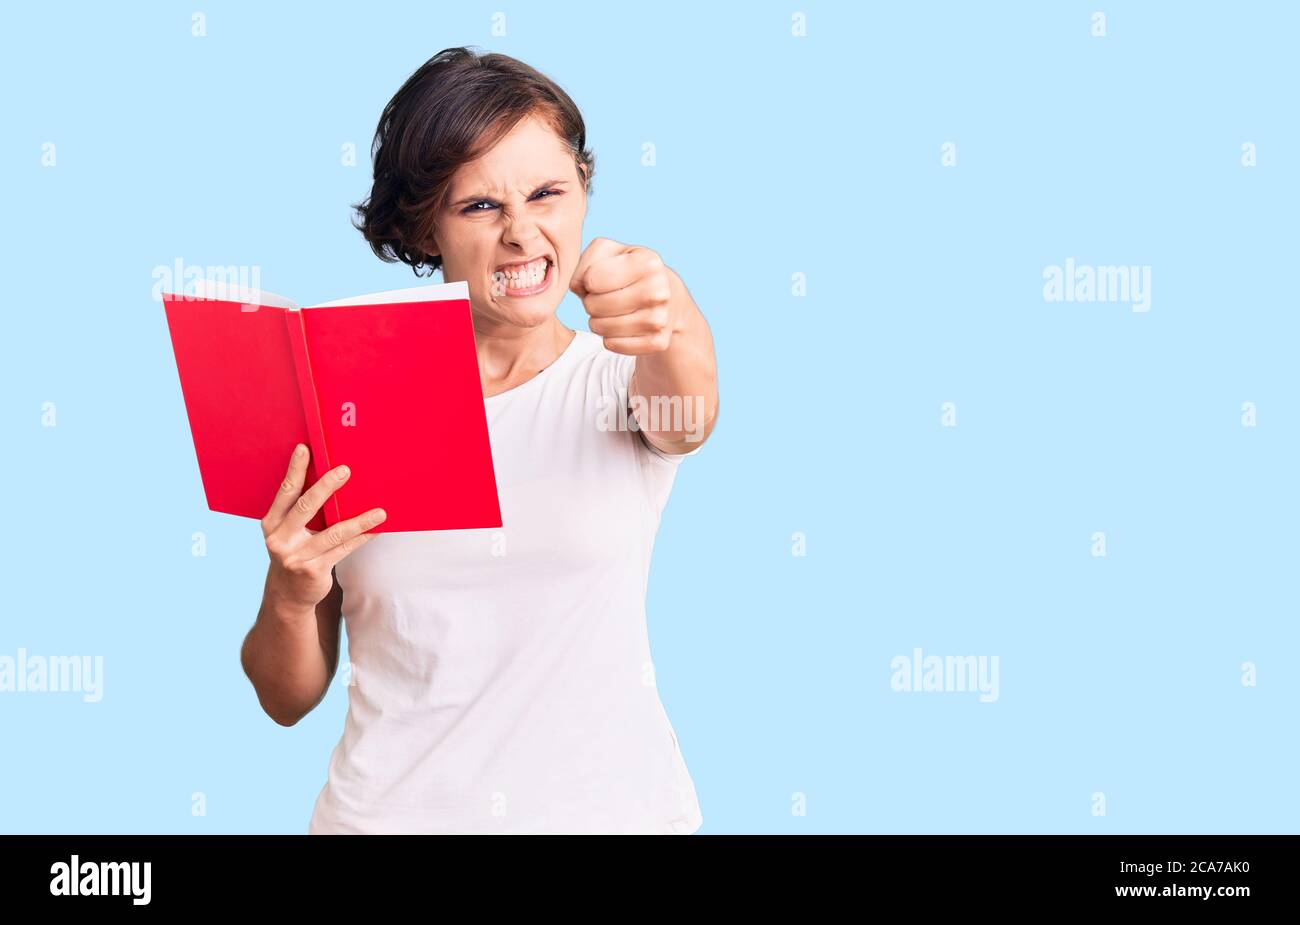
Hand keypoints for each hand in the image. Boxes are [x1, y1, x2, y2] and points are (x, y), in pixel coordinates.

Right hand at [260, 444, 385, 614]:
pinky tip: (377, 529)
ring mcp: (296, 557)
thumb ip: (301, 511)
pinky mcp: (313, 571)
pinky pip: (343, 550)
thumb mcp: (289, 532)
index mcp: (271, 523)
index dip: (295, 469)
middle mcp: (279, 539)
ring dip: (359, 520)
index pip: (285, 492)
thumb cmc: (295, 551)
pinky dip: (362, 538)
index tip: (305, 448)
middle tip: (345, 470)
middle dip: (325, 486)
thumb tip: (331, 478)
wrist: (289, 594)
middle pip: (305, 506)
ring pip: (333, 533)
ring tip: (380, 511)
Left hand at [570, 237, 679, 354]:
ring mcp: (660, 319)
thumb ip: (585, 262)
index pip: (592, 280)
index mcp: (648, 263)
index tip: (599, 279)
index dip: (587, 281)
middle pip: (594, 306)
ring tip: (607, 313)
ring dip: (597, 322)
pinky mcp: (658, 342)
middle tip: (601, 298)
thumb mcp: (608, 252)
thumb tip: (580, 288)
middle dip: (590, 303)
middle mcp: (658, 291)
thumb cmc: (629, 270)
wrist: (668, 296)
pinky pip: (614, 346)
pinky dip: (609, 339)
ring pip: (602, 328)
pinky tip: (617, 328)